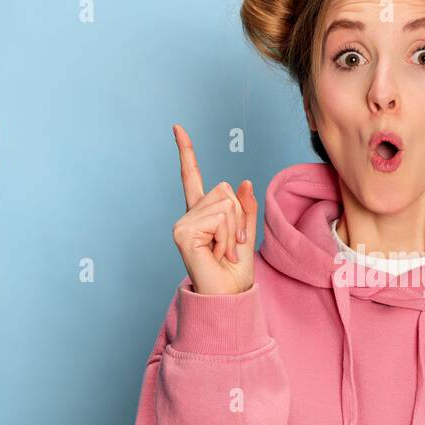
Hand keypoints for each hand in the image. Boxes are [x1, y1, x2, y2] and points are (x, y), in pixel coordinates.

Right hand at [171, 123, 257, 294]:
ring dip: (234, 231)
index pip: (191, 177)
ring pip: (224, 205)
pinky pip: (219, 219)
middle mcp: (188, 216)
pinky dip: (227, 237)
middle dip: (239, 217)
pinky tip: (218, 253)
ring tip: (226, 252)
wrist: (229, 297)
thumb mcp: (247, 234)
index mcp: (201, 214)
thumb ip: (246, 208)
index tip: (177, 127)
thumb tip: (244, 182)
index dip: (186, 152)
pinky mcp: (182, 233)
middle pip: (223, 191)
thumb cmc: (235, 272)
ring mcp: (183, 224)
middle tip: (232, 245)